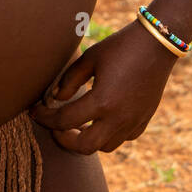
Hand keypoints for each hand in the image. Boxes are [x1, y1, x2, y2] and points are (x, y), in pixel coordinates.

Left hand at [30, 19, 178, 153]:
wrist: (158, 44)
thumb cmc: (120, 46)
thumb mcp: (91, 58)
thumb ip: (70, 79)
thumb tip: (56, 97)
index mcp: (102, 101)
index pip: (64, 120)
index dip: (45, 118)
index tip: (34, 111)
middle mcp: (118, 118)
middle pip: (84, 147)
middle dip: (64, 140)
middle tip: (55, 127)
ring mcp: (133, 122)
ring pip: (105, 147)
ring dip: (87, 140)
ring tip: (77, 125)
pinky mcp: (144, 120)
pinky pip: (123, 138)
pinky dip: (109, 135)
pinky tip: (101, 120)